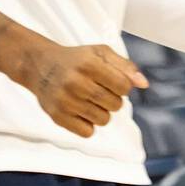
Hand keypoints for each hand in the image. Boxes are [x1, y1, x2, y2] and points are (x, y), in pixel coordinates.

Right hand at [15, 43, 149, 137]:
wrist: (40, 66)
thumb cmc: (75, 59)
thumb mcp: (100, 53)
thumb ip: (125, 66)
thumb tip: (144, 84)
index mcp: (89, 63)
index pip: (124, 86)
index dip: (122, 85)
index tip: (112, 81)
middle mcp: (76, 82)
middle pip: (115, 105)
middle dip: (112, 99)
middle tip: (98, 89)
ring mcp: (66, 101)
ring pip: (103, 120)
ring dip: (101, 112)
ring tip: (88, 99)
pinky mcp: (58, 117)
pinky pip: (88, 132)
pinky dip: (88, 123)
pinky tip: (80, 110)